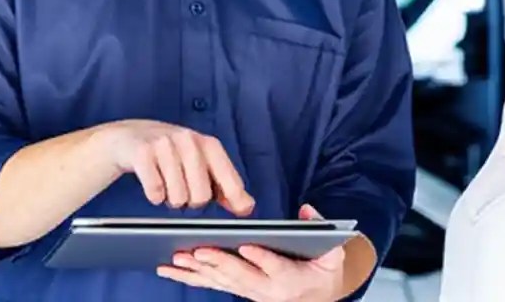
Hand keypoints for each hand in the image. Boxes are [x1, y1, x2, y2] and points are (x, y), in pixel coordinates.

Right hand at [100, 120, 254, 215]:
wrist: (128, 137)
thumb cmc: (171, 154)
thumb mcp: (201, 163)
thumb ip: (225, 185)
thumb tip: (248, 207)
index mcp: (208, 144)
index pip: (230, 179)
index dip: (234, 199)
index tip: (241, 213)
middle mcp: (188, 140)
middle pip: (201, 196)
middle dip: (191, 202)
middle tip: (183, 191)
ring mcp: (165, 145)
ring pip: (177, 198)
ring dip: (171, 199)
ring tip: (167, 185)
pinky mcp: (143, 153)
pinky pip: (155, 192)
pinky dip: (154, 196)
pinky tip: (153, 184)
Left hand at [156, 204, 346, 301]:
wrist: (316, 297)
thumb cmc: (323, 269)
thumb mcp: (333, 253)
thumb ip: (322, 229)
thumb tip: (307, 211)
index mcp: (292, 279)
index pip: (276, 268)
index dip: (262, 258)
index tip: (248, 247)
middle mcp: (267, 290)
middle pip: (241, 277)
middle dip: (219, 263)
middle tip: (199, 251)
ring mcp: (250, 292)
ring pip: (221, 282)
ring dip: (198, 272)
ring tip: (177, 259)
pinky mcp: (238, 290)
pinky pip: (212, 284)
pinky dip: (190, 277)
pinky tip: (171, 269)